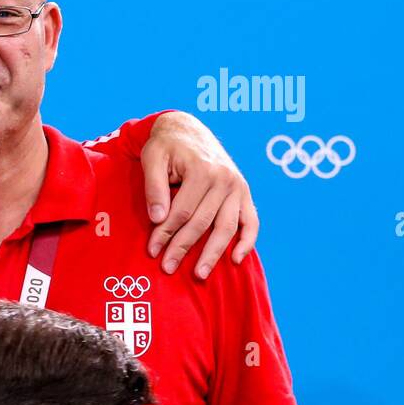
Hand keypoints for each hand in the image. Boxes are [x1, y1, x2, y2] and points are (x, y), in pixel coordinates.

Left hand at [141, 112, 256, 279]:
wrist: (188, 129)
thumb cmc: (166, 146)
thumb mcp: (152, 159)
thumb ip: (154, 188)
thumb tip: (158, 219)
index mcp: (201, 170)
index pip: (181, 212)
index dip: (165, 234)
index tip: (152, 251)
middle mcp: (224, 179)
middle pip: (202, 223)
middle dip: (183, 248)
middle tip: (168, 268)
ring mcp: (238, 187)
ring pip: (226, 227)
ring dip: (214, 253)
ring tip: (200, 274)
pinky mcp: (244, 192)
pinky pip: (251, 221)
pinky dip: (247, 241)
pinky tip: (236, 260)